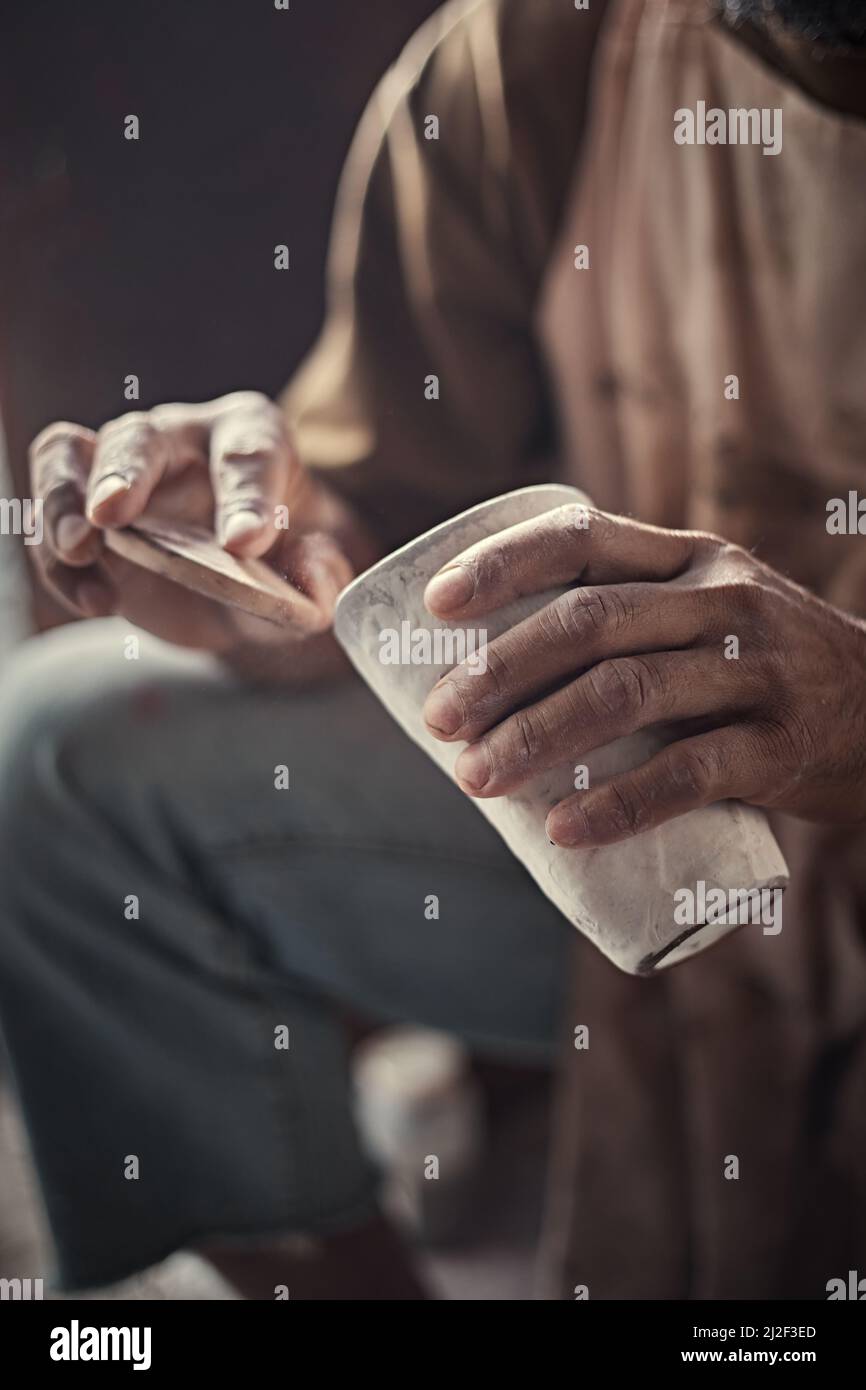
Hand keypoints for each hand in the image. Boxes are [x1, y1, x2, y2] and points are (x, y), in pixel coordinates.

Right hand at [29, 392, 354, 651]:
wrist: (253, 578)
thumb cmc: (288, 556)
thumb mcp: (317, 571)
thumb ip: (320, 577)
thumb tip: (312, 590)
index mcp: (252, 437)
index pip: (249, 453)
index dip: (246, 496)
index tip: (245, 544)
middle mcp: (180, 439)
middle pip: (141, 436)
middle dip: (125, 471)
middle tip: (114, 514)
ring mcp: (123, 472)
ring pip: (70, 457)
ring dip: (64, 502)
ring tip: (80, 549)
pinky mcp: (87, 515)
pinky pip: (51, 520)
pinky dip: (59, 563)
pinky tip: (96, 600)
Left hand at [422, 504, 865, 845]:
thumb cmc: (766, 669)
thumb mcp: (710, 613)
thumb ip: (630, 621)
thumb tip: (493, 675)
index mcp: (690, 560)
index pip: (583, 537)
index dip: (502, 564)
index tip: (436, 604)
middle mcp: (722, 600)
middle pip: (590, 622)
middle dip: (499, 671)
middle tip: (439, 721)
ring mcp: (756, 670)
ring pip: (627, 693)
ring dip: (537, 737)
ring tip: (475, 780)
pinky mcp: (781, 747)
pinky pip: (689, 773)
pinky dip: (619, 804)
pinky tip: (564, 829)